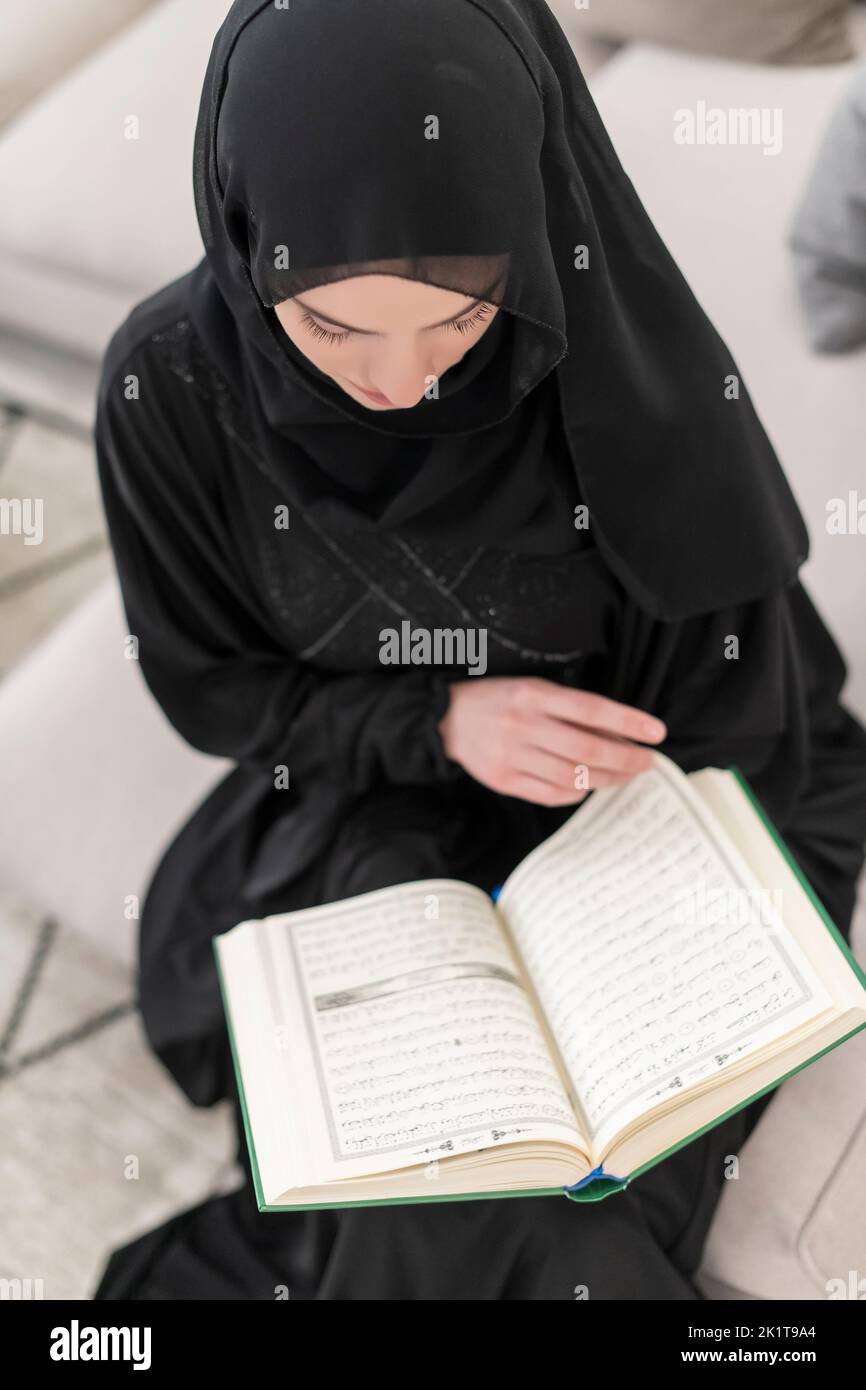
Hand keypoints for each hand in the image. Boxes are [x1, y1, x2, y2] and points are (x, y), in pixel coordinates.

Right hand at [437, 676, 666, 805]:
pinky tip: (590, 785)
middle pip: (587, 750)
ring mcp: (512, 756)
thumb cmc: (502, 700)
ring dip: (608, 779)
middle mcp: (523, 725)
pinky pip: (552, 795)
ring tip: (626, 774)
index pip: (591, 710)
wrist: (448, 719)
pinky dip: (578, 792)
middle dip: (626, 759)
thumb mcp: (536, 689)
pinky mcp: (504, 781)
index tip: (657, 732)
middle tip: (647, 761)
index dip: (628, 722)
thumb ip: (574, 710)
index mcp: (534, 695)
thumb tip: (621, 734)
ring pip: (574, 777)